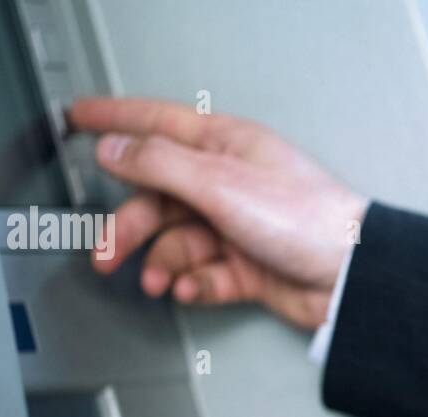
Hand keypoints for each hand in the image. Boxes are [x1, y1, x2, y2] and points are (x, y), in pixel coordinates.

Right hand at [68, 97, 368, 328]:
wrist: (349, 278)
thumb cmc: (308, 220)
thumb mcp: (220, 182)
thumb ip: (160, 164)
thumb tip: (115, 148)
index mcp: (225, 146)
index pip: (156, 123)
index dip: (113, 119)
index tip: (77, 118)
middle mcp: (230, 183)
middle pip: (158, 197)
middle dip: (129, 227)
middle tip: (108, 252)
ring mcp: (238, 226)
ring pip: (177, 241)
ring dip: (162, 263)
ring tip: (160, 280)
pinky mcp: (247, 266)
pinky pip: (203, 274)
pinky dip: (194, 284)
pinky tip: (193, 288)